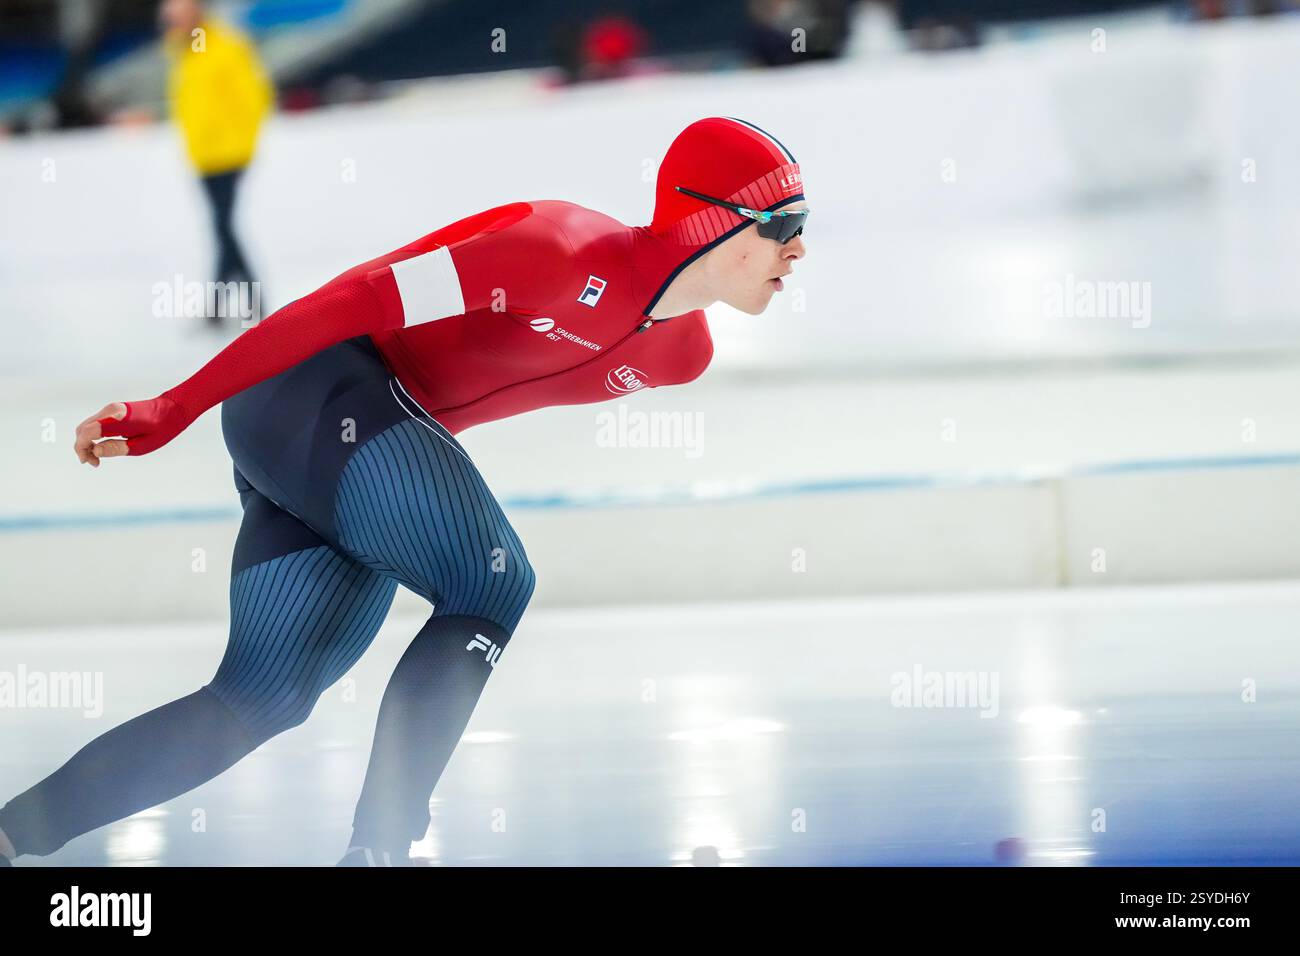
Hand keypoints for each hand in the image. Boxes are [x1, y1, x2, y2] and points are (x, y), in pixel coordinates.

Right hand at [74, 394, 190, 465]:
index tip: (91, 462)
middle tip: (94, 462)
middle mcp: (110, 411)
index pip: (87, 432)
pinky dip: (92, 436)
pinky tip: (101, 447)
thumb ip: (116, 448)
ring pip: (87, 426)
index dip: (82, 448)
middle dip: (82, 447)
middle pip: (82, 429)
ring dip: (86, 442)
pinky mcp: (113, 411)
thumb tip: (94, 451)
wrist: (173, 409)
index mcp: (117, 419)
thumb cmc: (161, 428)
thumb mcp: (140, 445)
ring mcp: (110, 409)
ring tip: (97, 457)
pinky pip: (95, 424)